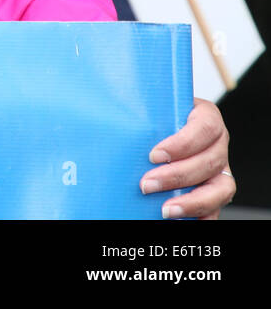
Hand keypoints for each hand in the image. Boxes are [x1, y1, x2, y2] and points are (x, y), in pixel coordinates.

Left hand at [141, 98, 233, 218]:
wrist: (157, 125)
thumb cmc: (152, 114)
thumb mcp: (148, 107)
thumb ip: (137, 112)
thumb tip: (104, 118)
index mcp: (205, 116)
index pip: (205, 127)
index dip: (183, 144)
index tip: (154, 155)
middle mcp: (216, 143)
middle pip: (209, 161)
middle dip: (177, 176)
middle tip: (146, 185)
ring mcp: (220, 168)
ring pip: (221, 188)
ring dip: (193, 202)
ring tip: (165, 210)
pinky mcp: (216, 190)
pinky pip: (217, 207)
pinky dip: (202, 216)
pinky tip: (179, 219)